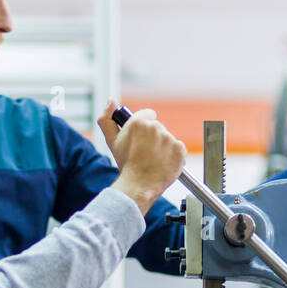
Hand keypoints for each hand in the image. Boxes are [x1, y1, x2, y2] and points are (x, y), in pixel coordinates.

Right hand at [98, 100, 186, 215]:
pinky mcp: (180, 149)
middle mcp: (155, 128)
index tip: (141, 139)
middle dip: (153, 139)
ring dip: (163, 148)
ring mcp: (169, 139)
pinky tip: (163, 164)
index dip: (144, 128)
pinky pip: (178, 149)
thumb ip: (107, 119)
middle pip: (158, 128)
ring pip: (168, 139)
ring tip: (154, 161)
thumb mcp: (112, 141)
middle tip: (146, 153)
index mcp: (138, 123)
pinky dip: (173, 157)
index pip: (148, 115)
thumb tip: (111, 101)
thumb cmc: (126, 165)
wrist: (139, 186)